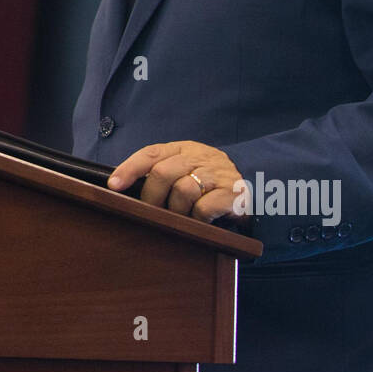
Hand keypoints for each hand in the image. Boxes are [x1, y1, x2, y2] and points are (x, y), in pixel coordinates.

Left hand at [108, 140, 245, 222]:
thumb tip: (121, 189)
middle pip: (163, 172)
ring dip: (176, 210)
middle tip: (151, 212)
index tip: (114, 185)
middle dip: (151, 197)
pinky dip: (197, 218)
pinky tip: (200, 221)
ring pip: (183, 190)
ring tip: (180, 217)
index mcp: (183, 149)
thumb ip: (160, 174)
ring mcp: (217, 173)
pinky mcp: (233, 193)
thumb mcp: (185, 170)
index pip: (151, 153)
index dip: (129, 168)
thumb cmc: (208, 183)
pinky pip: (204, 207)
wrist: (258, 183)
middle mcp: (199, 157)